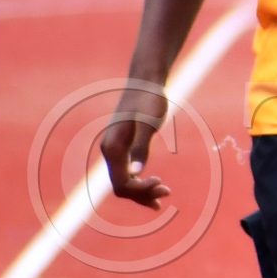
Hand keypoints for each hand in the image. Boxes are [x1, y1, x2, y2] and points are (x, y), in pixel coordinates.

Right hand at [100, 79, 172, 207]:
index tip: (162, 183)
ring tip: (165, 194)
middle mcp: (109, 151)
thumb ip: (141, 148)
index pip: (121, 184)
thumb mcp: (148, 124)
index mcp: (112, 148)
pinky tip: (156, 186)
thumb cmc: (149, 100)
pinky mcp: (123, 148)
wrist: (146, 83)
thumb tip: (135, 173)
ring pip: (123, 182)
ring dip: (142, 191)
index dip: (140, 191)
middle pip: (121, 187)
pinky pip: (127, 173)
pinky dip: (140, 183)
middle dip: (142, 194)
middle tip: (167, 192)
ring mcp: (114, 150)